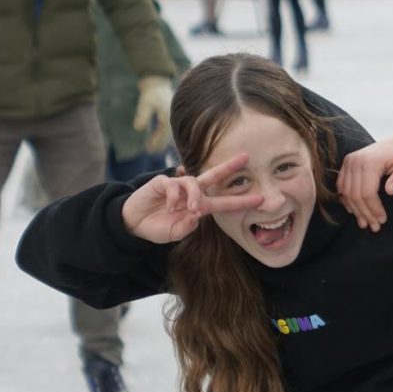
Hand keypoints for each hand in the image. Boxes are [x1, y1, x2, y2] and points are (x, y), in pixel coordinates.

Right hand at [121, 152, 263, 243]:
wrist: (132, 223)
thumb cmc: (156, 227)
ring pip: (193, 182)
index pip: (224, 202)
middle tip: (245, 157)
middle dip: (229, 166)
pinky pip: (173, 185)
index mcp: (199, 207)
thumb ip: (186, 228)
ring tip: (191, 209)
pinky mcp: (162, 182)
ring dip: (195, 196)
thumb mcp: (174, 234)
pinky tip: (169, 207)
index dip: (241, 201)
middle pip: (213, 176)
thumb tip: (196, 215)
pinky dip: (173, 197)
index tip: (260, 199)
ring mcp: (177, 186)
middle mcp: (191, 194)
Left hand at [132, 76, 173, 152]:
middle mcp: (173, 118)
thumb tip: (138, 129)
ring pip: (169, 134)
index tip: (149, 149)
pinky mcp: (171, 117)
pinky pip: (169, 130)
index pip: (163, 133)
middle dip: (159, 144)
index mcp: (168, 115)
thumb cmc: (151, 93)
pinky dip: (163, 136)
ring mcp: (173, 117)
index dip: (156, 142)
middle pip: (168, 135)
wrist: (158, 83)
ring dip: (162, 141)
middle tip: (150, 151)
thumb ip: (142, 115)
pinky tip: (157, 139)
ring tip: (153, 148)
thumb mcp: (145, 102)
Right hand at [336, 136, 392, 230]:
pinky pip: (341, 187)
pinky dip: (347, 201)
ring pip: (346, 193)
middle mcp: (355, 160)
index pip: (367, 191)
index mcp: (370, 161)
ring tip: (365, 223)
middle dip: (365, 213)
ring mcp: (348, 162)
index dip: (373, 209)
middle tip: (375, 227)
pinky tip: (355, 211)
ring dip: (355, 210)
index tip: (382, 220)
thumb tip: (390, 191)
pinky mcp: (346, 164)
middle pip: (355, 194)